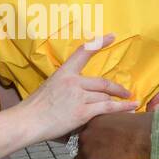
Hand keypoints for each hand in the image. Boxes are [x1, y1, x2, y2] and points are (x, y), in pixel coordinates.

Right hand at [17, 34, 137, 143]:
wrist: (27, 121)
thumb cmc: (34, 109)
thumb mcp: (48, 89)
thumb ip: (65, 88)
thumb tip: (76, 94)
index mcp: (63, 73)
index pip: (83, 52)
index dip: (99, 43)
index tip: (111, 36)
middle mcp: (73, 81)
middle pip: (102, 82)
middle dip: (117, 88)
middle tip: (126, 91)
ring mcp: (78, 96)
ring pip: (105, 96)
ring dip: (118, 101)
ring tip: (129, 104)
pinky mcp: (82, 112)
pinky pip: (107, 108)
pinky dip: (122, 108)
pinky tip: (131, 109)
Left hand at [70, 114, 154, 158]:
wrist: (146, 137)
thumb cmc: (142, 126)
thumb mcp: (121, 117)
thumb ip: (112, 123)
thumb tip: (118, 131)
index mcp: (92, 122)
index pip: (84, 136)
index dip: (88, 145)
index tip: (94, 151)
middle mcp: (85, 135)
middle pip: (78, 150)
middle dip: (85, 157)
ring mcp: (86, 151)